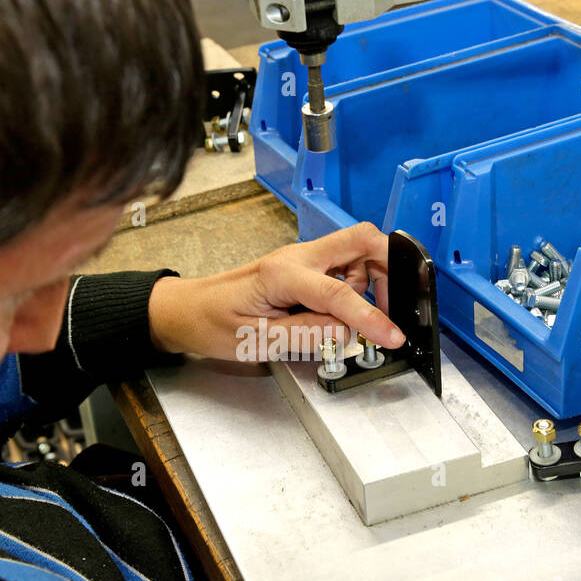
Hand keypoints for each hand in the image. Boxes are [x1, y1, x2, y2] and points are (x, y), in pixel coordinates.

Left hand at [147, 222, 405, 360]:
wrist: (187, 310)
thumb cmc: (213, 324)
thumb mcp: (257, 342)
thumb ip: (305, 334)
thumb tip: (345, 330)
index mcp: (282, 275)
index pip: (340, 293)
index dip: (371, 317)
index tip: (392, 335)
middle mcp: (297, 257)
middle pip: (361, 238)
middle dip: (388, 266)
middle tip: (391, 305)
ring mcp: (301, 258)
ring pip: (357, 248)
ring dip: (372, 277)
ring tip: (360, 314)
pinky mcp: (303, 266)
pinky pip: (343, 264)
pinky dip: (356, 283)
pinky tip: (343, 310)